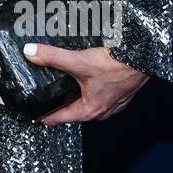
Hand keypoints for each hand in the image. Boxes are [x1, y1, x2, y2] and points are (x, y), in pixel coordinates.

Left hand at [23, 43, 148, 125]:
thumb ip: (52, 57)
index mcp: (88, 111)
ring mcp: (111, 104)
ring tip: (61, 86)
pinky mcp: (119, 94)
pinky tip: (84, 79)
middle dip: (57, 104)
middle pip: (71, 111)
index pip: (58, 119)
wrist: (142, 58)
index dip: (42, 115)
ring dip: (74, 96)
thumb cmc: (116, 66)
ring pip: (86, 104)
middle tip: (42, 95)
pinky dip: (88, 90)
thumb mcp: (79, 61)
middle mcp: (100, 111)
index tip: (31, 113)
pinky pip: (98, 96)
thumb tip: (30, 53)